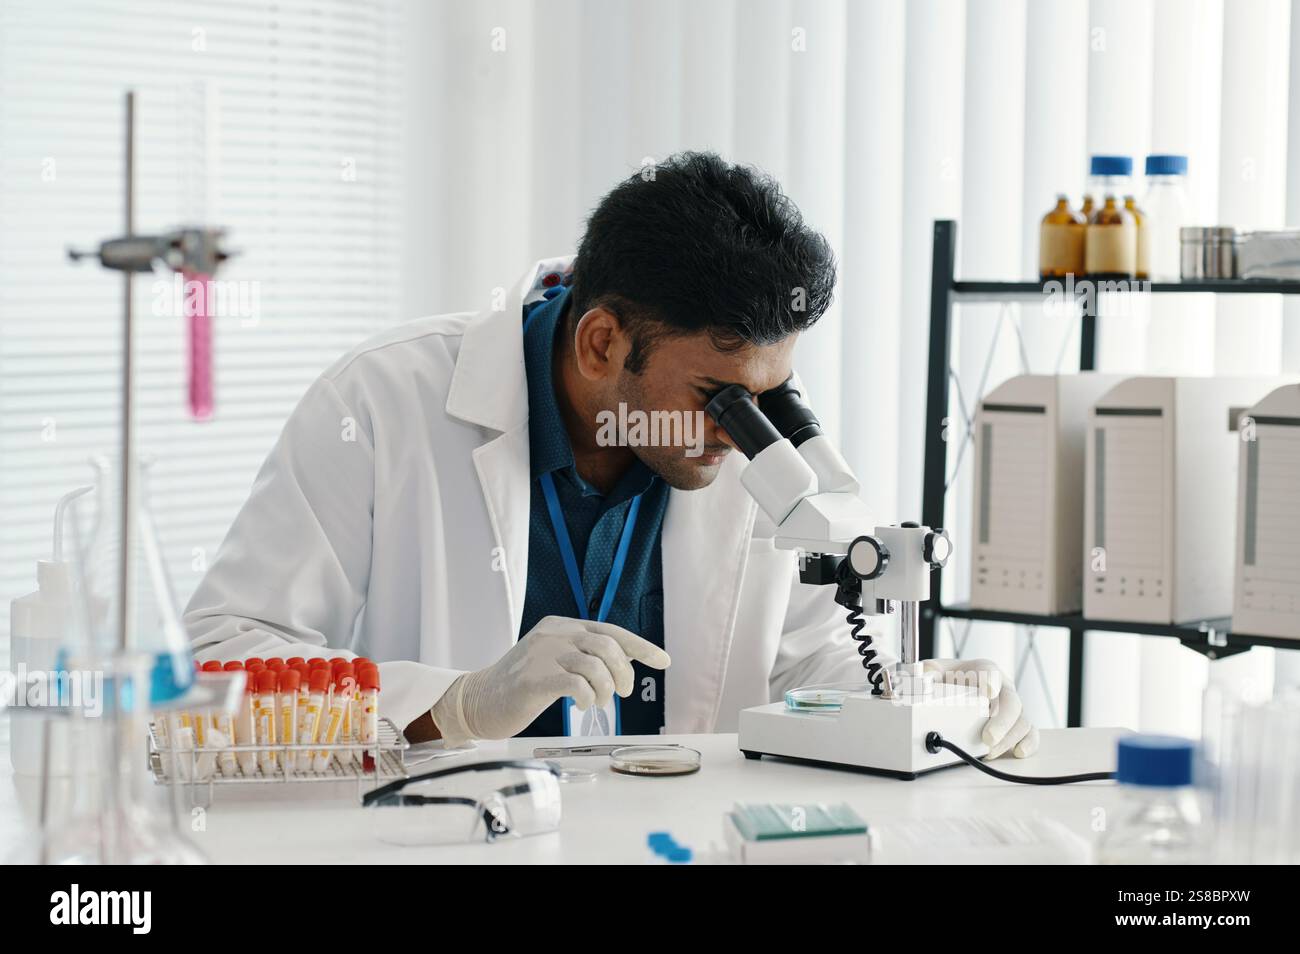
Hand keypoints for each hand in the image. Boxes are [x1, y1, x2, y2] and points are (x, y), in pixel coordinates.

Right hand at [430, 616, 670, 746]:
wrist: (478, 701)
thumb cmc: (521, 685)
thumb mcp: (554, 659)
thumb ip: (584, 655)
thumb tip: (626, 660)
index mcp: (560, 626)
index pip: (610, 630)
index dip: (641, 646)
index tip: (663, 661)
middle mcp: (553, 634)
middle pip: (607, 644)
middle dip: (624, 671)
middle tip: (623, 693)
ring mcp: (542, 655)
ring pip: (595, 664)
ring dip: (607, 688)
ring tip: (599, 702)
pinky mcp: (534, 679)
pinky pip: (576, 684)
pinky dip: (588, 697)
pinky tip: (582, 706)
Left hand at [922, 658, 1039, 758]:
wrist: (958, 689)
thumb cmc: (950, 679)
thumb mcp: (936, 671)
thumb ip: (928, 672)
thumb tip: (923, 676)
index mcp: (983, 670)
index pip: (990, 673)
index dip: (990, 682)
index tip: (988, 692)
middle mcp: (1003, 687)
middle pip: (1011, 701)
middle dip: (1001, 721)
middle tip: (987, 738)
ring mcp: (1013, 707)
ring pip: (1022, 720)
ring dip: (1009, 738)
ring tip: (990, 751)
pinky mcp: (1017, 724)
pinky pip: (1030, 733)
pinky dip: (1028, 743)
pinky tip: (1019, 752)